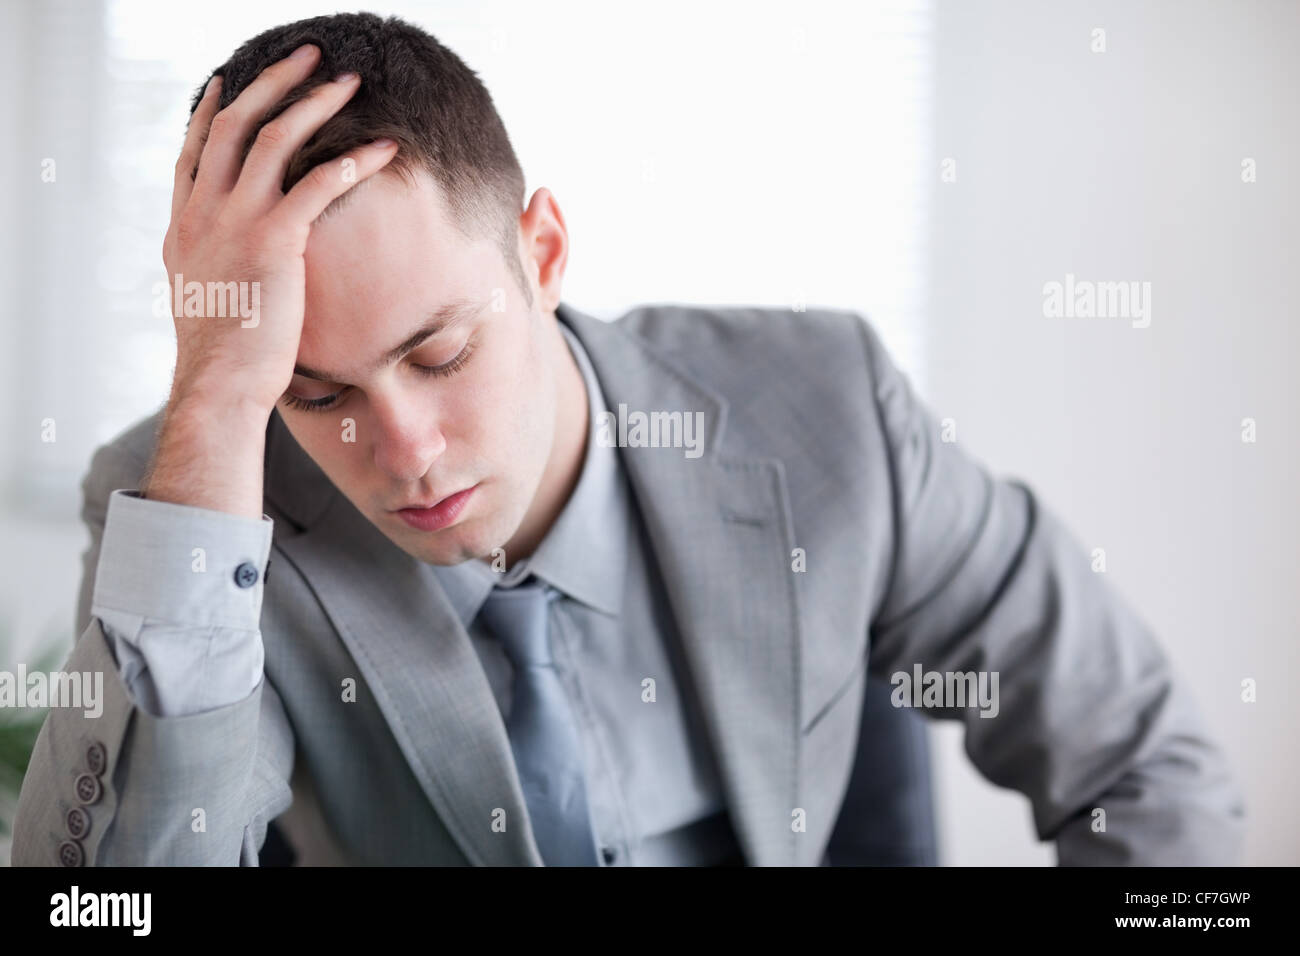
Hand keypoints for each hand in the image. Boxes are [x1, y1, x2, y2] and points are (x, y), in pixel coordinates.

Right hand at [162, 43, 397, 414]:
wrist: (220, 385)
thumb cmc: (224, 358)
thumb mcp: (204, 299)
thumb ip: (213, 265)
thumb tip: (230, 261)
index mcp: (184, 225)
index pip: (195, 149)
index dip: (213, 110)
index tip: (229, 82)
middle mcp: (204, 212)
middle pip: (235, 124)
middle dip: (273, 83)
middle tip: (307, 56)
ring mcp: (234, 222)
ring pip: (274, 139)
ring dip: (315, 104)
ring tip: (349, 83)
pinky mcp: (273, 241)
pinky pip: (317, 184)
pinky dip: (354, 161)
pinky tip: (384, 150)